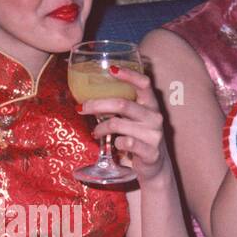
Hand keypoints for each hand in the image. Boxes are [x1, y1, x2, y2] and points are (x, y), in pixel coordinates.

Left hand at [83, 64, 170, 184]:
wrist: (154, 166)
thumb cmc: (139, 138)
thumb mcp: (135, 119)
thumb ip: (122, 107)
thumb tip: (91, 95)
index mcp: (151, 105)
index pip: (144, 84)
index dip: (129, 74)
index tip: (111, 69)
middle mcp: (155, 117)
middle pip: (122, 104)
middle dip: (97, 104)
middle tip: (81, 108)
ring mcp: (154, 134)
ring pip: (118, 124)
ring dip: (101, 128)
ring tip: (95, 132)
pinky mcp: (150, 152)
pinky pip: (125, 143)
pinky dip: (114, 143)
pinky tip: (113, 145)